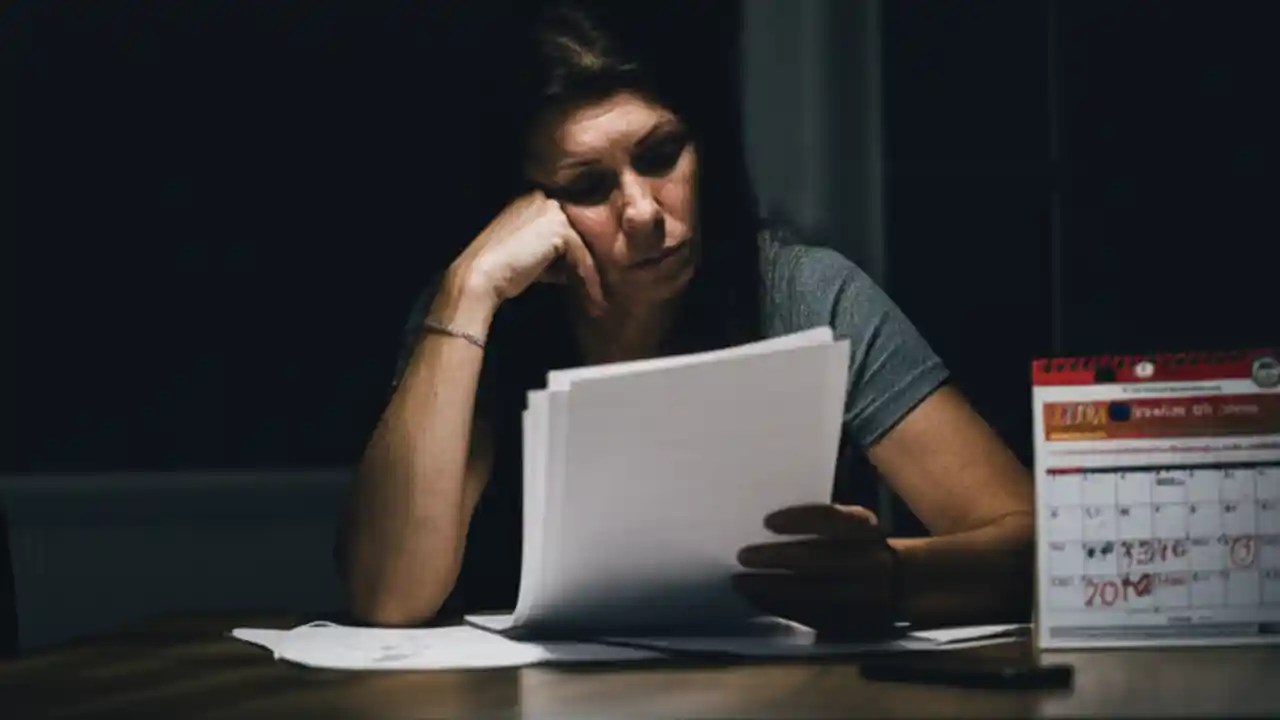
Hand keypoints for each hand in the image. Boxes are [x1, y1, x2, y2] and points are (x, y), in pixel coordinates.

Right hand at [448, 191, 606, 315]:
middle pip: (575, 233)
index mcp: (529, 202)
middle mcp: (541, 200)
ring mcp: (551, 211)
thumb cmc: (498, 271)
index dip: (573, 254)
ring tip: (595, 298)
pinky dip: (587, 278)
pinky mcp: (559, 229)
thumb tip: (572, 267)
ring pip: (580, 245)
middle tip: (594, 288)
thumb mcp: (527, 256)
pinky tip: (591, 296)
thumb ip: (548, 254)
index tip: (581, 278)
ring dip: (589, 274)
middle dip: (585, 262)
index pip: (561, 227)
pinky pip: (581, 256)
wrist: (480, 275)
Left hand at [735, 504, 899, 637]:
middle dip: (777, 558)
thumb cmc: (857, 544)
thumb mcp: (852, 526)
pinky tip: (757, 600)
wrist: (900, 583)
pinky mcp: (854, 622)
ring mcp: (865, 594)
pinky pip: (812, 616)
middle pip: (819, 558)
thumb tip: (765, 524)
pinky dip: (781, 608)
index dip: (800, 519)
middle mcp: (870, 560)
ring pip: (812, 592)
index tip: (767, 522)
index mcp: (867, 529)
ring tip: (740, 582)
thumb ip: (821, 523)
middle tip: (743, 555)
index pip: (833, 520)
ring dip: (771, 588)